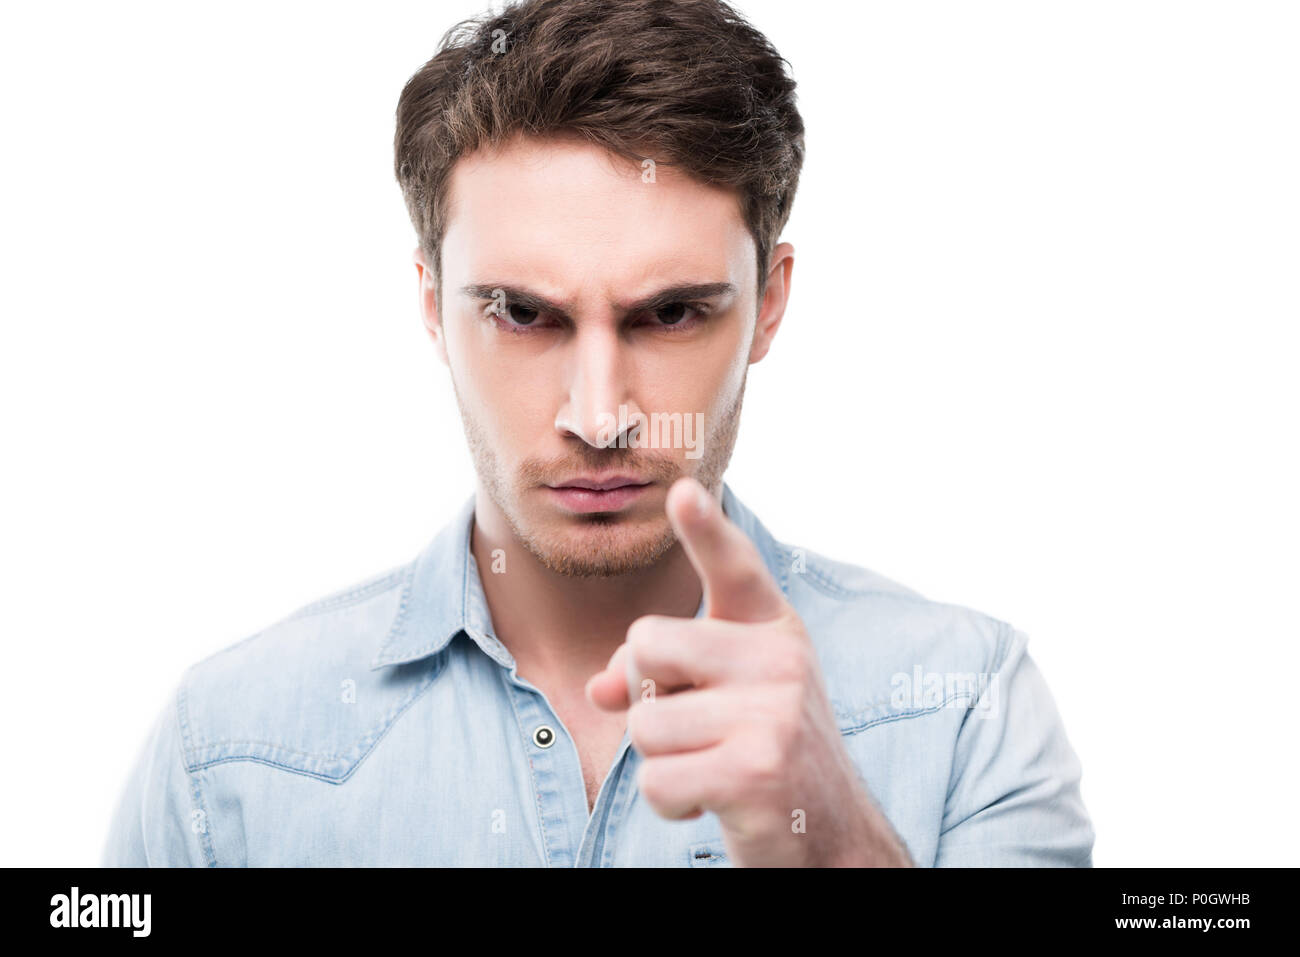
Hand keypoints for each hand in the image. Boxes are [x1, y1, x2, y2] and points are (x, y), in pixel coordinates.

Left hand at [585, 476, 913, 866]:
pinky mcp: (756, 772)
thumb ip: (659, 677)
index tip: (682, 490)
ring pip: (643, 722)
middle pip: (646, 643)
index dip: (705, 529)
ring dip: (663, 760)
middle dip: (647, 693)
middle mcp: (781, 661)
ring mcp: (773, 715)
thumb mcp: (720, 702)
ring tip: (712, 769)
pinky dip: (670, 803)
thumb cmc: (766, 756)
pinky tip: (713, 802)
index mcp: (775, 631)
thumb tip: (596, 686)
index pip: (734, 567)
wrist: (832, 840)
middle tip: (696, 728)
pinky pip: (656, 779)